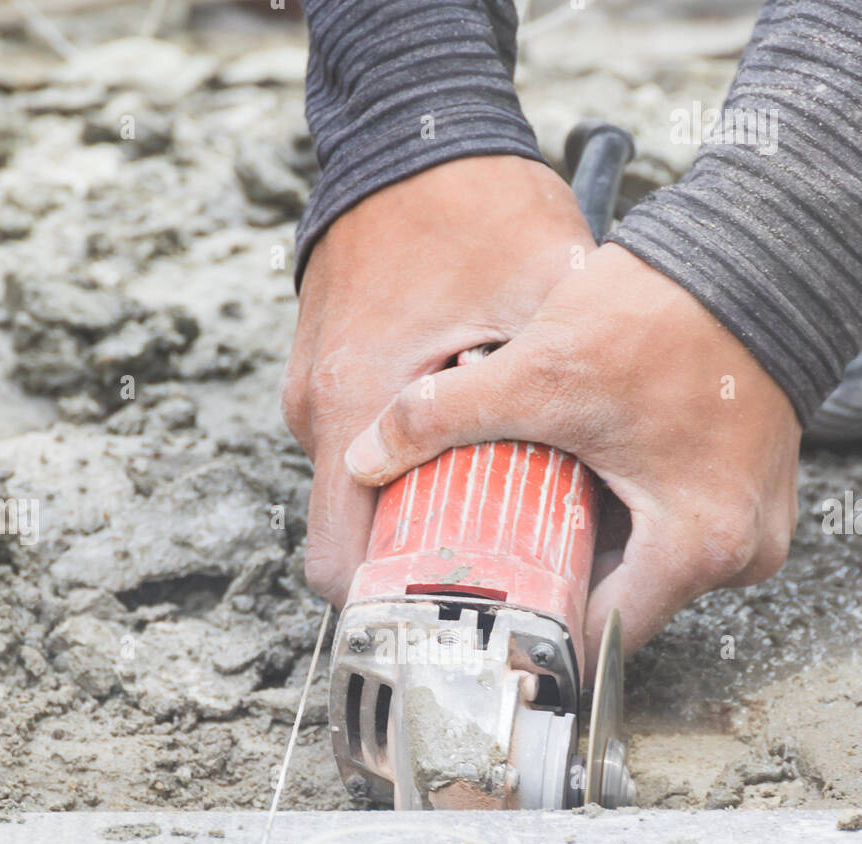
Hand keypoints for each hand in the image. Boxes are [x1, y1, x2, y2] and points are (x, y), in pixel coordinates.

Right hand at [282, 155, 593, 608]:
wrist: (404, 131)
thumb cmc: (468, 205)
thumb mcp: (541, 296)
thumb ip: (570, 386)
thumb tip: (632, 471)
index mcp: (353, 407)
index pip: (339, 564)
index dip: (388, 604)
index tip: (446, 614)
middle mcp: (317, 412)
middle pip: (348, 541)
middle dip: (409, 566)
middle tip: (484, 567)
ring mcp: (310, 393)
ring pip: (354, 497)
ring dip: (410, 512)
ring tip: (483, 502)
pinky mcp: (320, 374)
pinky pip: (353, 449)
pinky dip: (398, 467)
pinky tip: (458, 445)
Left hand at [344, 242, 800, 679]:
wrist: (752, 258)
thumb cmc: (670, 313)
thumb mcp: (541, 370)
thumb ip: (443, 417)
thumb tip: (367, 455)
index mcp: (695, 548)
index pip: (598, 632)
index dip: (535, 627)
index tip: (489, 620)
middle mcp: (736, 555)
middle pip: (620, 602)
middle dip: (555, 581)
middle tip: (496, 567)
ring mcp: (749, 528)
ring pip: (645, 566)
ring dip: (591, 547)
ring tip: (534, 523)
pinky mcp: (748, 498)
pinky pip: (674, 532)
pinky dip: (629, 517)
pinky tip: (586, 486)